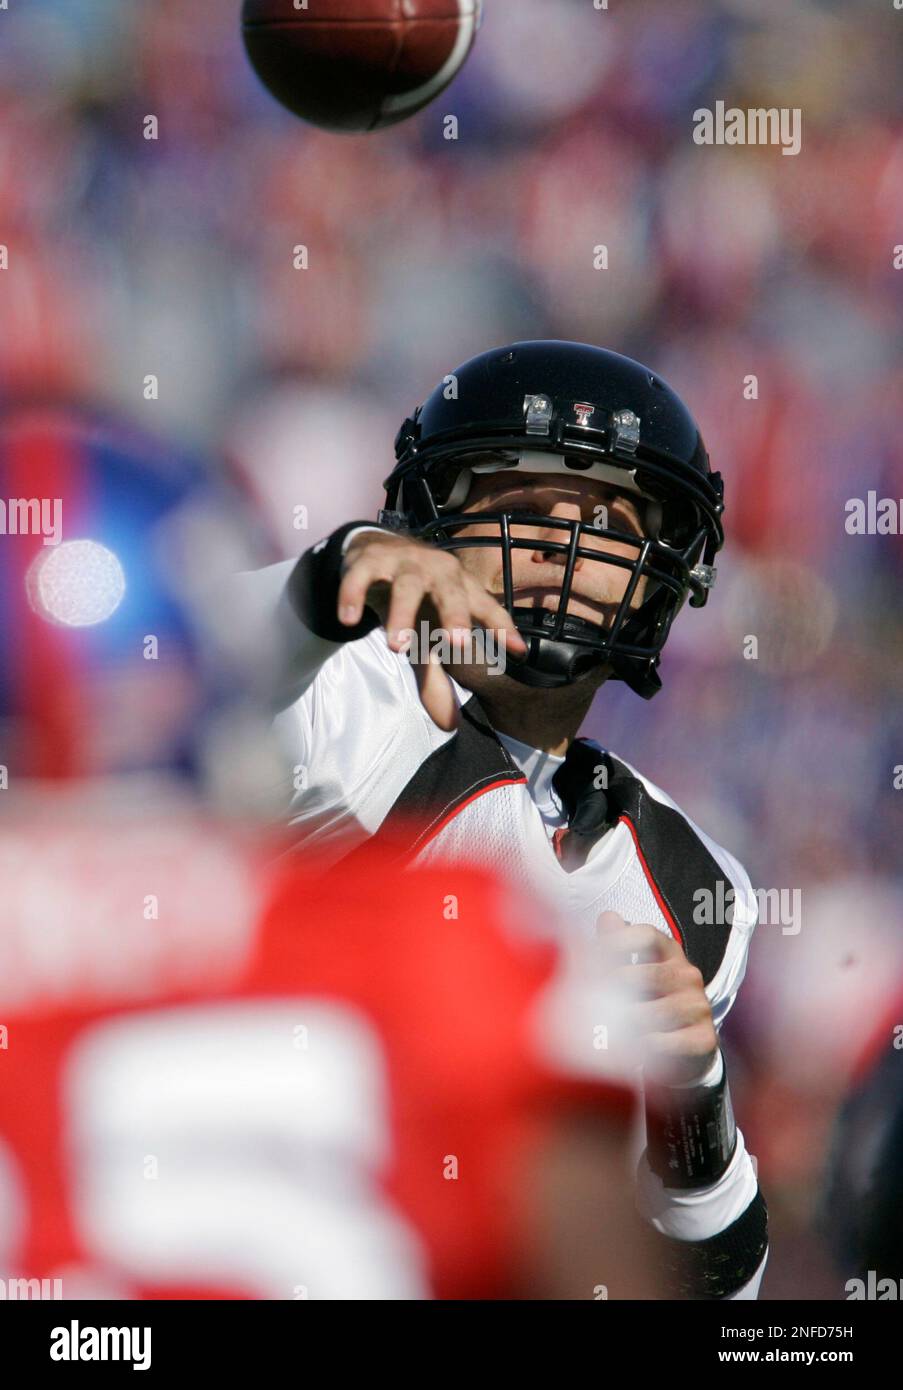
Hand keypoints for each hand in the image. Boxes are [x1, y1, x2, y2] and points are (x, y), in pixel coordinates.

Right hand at [337, 531, 526, 730]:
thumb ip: (436, 679)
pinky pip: (360, 577)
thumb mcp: (425, 638)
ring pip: (406, 587)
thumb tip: (449, 726)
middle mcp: (438, 573)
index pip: (487, 609)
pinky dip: (353, 596)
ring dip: (402, 614)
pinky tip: (348, 621)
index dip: (502, 628)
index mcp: (460, 590)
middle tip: (456, 644)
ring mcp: (403, 564)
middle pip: (451, 592)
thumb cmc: (414, 600)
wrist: (376, 551)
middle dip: (455, 616)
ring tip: (396, 646)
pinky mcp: (369, 561)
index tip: (518, 651)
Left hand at [595, 911, 718, 1086]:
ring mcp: (699, 1006)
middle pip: (648, 975)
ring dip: (625, 1024)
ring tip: (599, 1030)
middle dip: (612, 990)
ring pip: (656, 1012)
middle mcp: (688, 975)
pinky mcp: (705, 1037)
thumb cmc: (648, 1001)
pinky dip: (645, 1048)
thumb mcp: (633, 970)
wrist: (681, 1048)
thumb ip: (616, 944)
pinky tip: (627, 1050)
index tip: (588, 959)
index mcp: (670, 951)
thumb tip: (607, 917)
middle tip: (583, 1002)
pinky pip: (670, 1042)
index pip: (646, 935)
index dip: (615, 943)